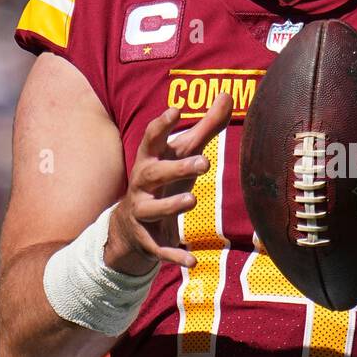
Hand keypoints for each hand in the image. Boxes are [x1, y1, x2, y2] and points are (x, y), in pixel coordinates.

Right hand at [105, 94, 232, 273]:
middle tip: (204, 162)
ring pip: (153, 209)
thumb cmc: (164, 180)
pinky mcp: (148, 240)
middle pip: (153, 173)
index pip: (151, 139)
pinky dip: (174, 255)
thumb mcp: (181, 155)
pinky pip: (160, 249)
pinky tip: (192, 262)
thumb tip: (226, 94)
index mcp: (150, 161)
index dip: (161, 124)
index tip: (175, 109)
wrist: (130, 227)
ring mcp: (142, 214)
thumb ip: (205, 127)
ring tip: (192, 200)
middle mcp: (141, 186)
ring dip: (171, 205)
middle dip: (176, 167)